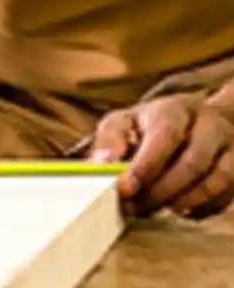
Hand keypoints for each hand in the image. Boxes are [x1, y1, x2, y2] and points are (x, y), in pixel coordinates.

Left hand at [89, 93, 233, 219]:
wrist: (194, 120)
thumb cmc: (149, 125)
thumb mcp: (123, 123)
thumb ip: (110, 141)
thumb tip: (101, 165)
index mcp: (174, 110)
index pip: (165, 137)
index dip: (145, 166)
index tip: (125, 190)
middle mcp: (209, 125)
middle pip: (193, 162)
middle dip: (162, 191)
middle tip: (136, 208)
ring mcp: (231, 147)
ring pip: (218, 180)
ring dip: (185, 202)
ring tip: (155, 210)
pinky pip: (228, 195)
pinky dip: (203, 209)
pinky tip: (180, 211)